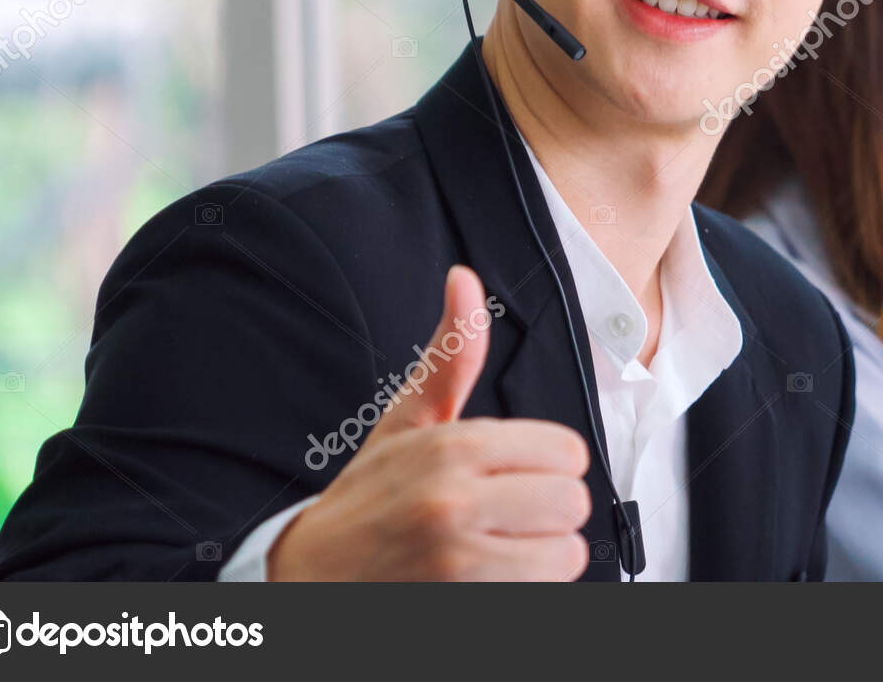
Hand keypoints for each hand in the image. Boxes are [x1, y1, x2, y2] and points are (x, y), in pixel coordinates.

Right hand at [268, 265, 592, 579]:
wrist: (311, 578)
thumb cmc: (369, 497)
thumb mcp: (407, 421)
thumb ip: (450, 356)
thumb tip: (464, 278)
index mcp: (451, 447)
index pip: (567, 451)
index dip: (546, 466)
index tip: (513, 475)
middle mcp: (454, 501)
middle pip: (571, 502)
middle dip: (547, 513)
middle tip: (505, 517)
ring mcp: (458, 561)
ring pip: (566, 554)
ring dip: (540, 556)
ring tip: (497, 549)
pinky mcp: (463, 604)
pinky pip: (545, 593)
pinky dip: (526, 588)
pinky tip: (489, 578)